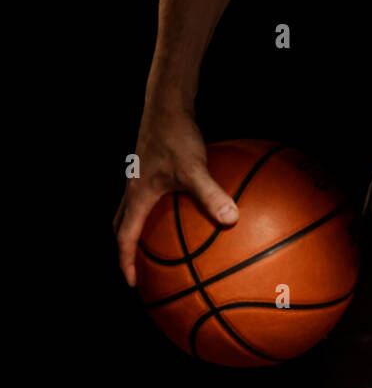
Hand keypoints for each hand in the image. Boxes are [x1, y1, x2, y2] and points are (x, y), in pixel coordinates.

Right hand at [112, 104, 239, 287]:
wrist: (167, 103)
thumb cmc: (176, 135)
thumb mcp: (195, 169)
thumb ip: (211, 195)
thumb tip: (232, 221)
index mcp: (137, 196)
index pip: (124, 238)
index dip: (126, 263)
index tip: (134, 284)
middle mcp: (134, 187)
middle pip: (122, 225)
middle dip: (127, 248)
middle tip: (140, 267)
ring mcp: (141, 175)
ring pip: (133, 209)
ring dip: (140, 228)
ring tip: (158, 243)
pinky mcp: (152, 164)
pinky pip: (151, 194)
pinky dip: (159, 207)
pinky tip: (186, 207)